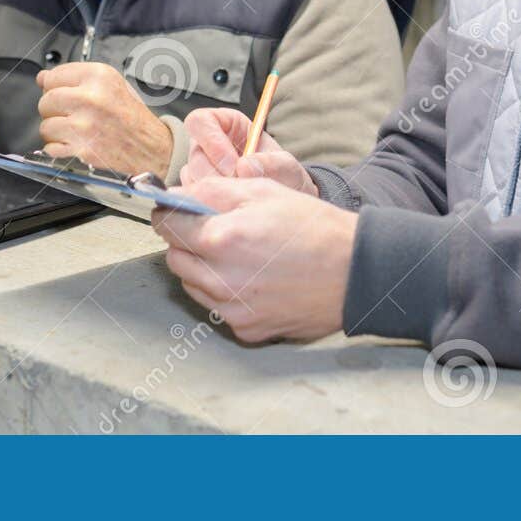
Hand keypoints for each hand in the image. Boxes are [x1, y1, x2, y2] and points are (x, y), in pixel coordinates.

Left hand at [35, 61, 172, 176]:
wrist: (152, 147)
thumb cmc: (132, 117)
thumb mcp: (112, 86)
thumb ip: (76, 80)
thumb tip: (42, 78)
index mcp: (100, 77)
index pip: (54, 75)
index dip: (53, 86)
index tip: (59, 92)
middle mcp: (91, 98)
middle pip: (47, 100)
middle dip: (52, 109)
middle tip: (68, 115)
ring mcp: (85, 125)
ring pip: (46, 126)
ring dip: (55, 131)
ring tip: (74, 131)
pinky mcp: (81, 148)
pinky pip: (51, 147)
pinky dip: (58, 148)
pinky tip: (74, 144)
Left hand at [152, 177, 355, 342]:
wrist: (355, 272)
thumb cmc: (313, 228)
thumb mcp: (263, 192)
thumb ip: (212, 191)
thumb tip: (178, 194)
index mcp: (220, 240)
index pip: (165, 225)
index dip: (172, 212)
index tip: (180, 209)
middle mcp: (220, 280)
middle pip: (174, 257)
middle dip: (186, 240)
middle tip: (216, 228)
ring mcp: (232, 310)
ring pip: (193, 285)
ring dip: (203, 267)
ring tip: (239, 253)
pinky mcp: (246, 328)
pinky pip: (217, 308)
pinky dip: (225, 292)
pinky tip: (253, 277)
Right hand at [179, 107, 318, 195]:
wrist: (283, 201)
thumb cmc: (284, 176)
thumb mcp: (288, 166)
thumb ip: (274, 163)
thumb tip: (245, 166)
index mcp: (226, 125)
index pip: (201, 121)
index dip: (211, 140)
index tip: (232, 164)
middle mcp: (208, 145)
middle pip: (194, 154)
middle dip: (217, 175)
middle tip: (240, 188)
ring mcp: (200, 170)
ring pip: (191, 179)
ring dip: (214, 192)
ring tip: (241, 198)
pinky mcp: (197, 194)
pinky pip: (193, 199)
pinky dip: (210, 206)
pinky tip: (232, 208)